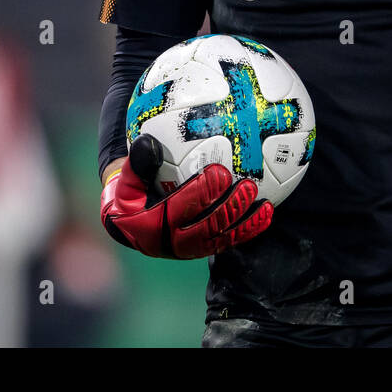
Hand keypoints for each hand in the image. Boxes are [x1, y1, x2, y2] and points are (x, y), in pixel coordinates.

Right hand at [100, 134, 272, 258]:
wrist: (130, 224)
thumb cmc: (130, 194)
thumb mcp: (125, 180)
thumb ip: (136, 163)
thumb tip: (147, 142)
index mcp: (151, 227)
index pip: (180, 209)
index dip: (201, 193)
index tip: (219, 172)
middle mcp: (173, 244)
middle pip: (207, 227)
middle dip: (229, 207)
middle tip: (247, 186)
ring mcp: (191, 249)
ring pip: (222, 238)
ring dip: (244, 221)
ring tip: (262, 202)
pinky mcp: (204, 249)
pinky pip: (229, 240)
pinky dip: (249, 228)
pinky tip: (266, 212)